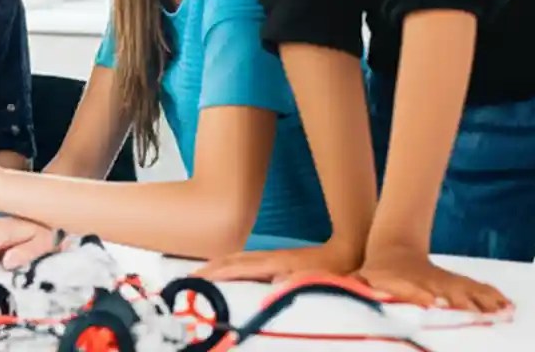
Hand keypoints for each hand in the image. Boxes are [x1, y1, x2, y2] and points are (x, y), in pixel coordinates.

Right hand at [196, 237, 362, 281]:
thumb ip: (296, 282)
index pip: (238, 267)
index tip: (195, 280)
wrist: (349, 249)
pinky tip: (222, 272)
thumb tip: (275, 285)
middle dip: (207, 269)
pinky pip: (243, 261)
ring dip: (214, 266)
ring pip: (235, 258)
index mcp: (275, 263)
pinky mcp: (275, 260)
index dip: (215, 274)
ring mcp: (271, 256)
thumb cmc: (335, 270)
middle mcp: (268, 257)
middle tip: (185, 280)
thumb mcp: (317, 280)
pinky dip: (226, 265)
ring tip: (196, 276)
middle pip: (230, 260)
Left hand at [356, 243, 510, 312]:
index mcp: (407, 284)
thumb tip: (356, 284)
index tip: (435, 303)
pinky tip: (507, 305)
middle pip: (450, 293)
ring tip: (503, 312)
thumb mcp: (363, 277)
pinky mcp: (455, 283)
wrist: (392, 247)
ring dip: (485, 302)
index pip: (418, 291)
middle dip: (465, 303)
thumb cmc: (376, 271)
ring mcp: (444, 282)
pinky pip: (475, 289)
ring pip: (467, 291)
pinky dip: (491, 296)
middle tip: (482, 314)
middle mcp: (430, 283)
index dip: (425, 297)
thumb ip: (360, 283)